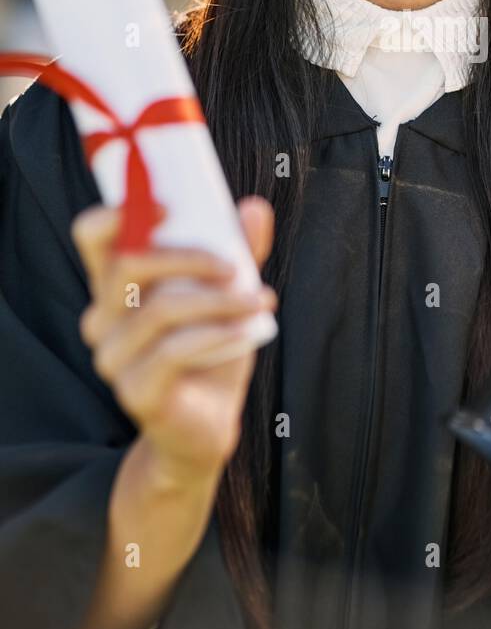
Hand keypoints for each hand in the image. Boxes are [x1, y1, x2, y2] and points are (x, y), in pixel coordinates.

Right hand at [72, 198, 276, 480]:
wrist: (208, 424)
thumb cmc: (211, 349)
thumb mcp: (228, 294)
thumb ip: (239, 252)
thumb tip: (255, 209)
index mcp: (117, 284)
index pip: (92, 236)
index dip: (120, 212)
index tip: (168, 204)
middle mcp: (103, 317)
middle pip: (127, 265)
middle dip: (187, 256)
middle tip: (235, 264)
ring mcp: (113, 357)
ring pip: (158, 310)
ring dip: (217, 300)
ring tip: (259, 300)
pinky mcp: (135, 391)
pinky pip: (173, 351)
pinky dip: (216, 335)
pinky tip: (246, 332)